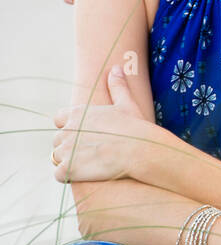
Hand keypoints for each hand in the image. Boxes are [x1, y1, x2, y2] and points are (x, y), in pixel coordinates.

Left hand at [52, 66, 150, 181]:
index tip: (83, 135)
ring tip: (89, 165)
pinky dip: (68, 176)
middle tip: (91, 153)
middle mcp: (67, 130)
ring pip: (57, 157)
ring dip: (69, 162)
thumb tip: (116, 68)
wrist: (139, 150)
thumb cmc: (135, 128)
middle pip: (58, 141)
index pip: (58, 119)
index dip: (68, 128)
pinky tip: (84, 175)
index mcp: (78, 113)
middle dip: (70, 147)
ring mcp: (66, 149)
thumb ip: (117, 86)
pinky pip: (58, 174)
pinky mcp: (68, 167)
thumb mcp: (126, 104)